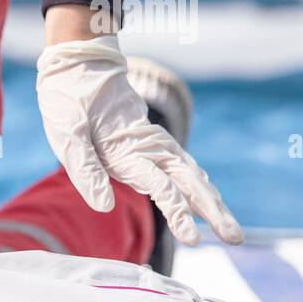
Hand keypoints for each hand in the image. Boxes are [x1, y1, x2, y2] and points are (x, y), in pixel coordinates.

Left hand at [36, 30, 242, 247]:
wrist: (78, 60)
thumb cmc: (67, 98)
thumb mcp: (66, 134)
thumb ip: (84, 170)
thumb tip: (104, 206)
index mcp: (129, 149)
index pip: (162, 187)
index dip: (179, 214)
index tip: (193, 240)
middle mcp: (148, 146)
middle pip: (190, 182)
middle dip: (214, 212)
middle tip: (236, 239)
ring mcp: (151, 141)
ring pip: (190, 174)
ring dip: (211, 200)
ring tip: (230, 228)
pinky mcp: (147, 138)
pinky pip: (180, 164)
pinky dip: (197, 183)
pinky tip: (206, 198)